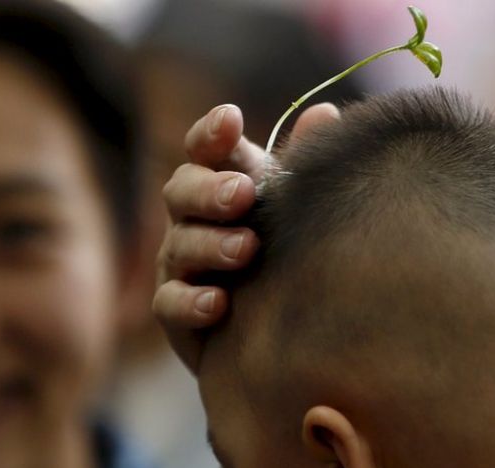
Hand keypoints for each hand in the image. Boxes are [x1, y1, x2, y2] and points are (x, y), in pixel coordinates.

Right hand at [153, 102, 340, 372]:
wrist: (277, 328)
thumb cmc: (287, 251)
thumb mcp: (296, 206)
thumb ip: (305, 163)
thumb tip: (325, 113)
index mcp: (221, 182)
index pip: (205, 149)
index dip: (211, 133)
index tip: (231, 120)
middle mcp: (192, 219)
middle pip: (181, 190)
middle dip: (208, 190)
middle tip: (242, 194)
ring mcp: (180, 265)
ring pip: (178, 246)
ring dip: (210, 245)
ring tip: (246, 249)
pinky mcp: (177, 312)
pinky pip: (169, 304)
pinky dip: (191, 302)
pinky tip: (219, 303)